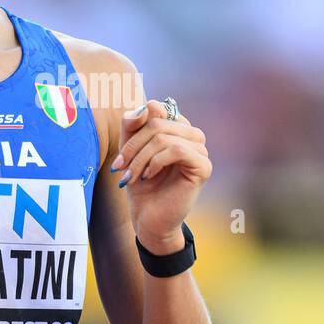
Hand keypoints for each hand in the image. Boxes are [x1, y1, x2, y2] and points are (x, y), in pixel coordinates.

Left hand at [112, 99, 210, 251]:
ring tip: (131, 176)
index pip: (155, 108)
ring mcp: (200, 150)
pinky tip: (148, 176)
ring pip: (165, 137)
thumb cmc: (140, 183)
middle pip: (157, 123)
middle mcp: (191, 135)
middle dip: (134, 146)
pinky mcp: (203, 166)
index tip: (122, 154)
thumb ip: (133, 124)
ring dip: (141, 157)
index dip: (135, 127)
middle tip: (120, 167)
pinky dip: (156, 162)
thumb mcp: (129, 149)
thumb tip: (148, 106)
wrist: (148, 217)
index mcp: (176, 127)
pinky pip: (178, 150)